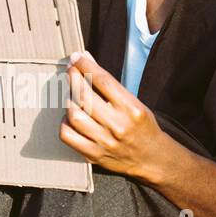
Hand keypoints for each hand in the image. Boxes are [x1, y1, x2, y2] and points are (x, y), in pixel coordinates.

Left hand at [61, 51, 166, 178]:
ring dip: (68, 99)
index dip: (86, 66)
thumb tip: (87, 60)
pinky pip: (68, 135)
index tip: (78, 57)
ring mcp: (104, 142)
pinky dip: (64, 122)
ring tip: (71, 92)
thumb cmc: (142, 127)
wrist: (151, 158)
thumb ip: (110, 84)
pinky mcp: (93, 154)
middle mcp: (117, 125)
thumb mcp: (134, 102)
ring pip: (74, 115)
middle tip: (71, 69)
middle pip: (85, 96)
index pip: (103, 80)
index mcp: (131, 109)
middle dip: (73, 77)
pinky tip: (69, 116)